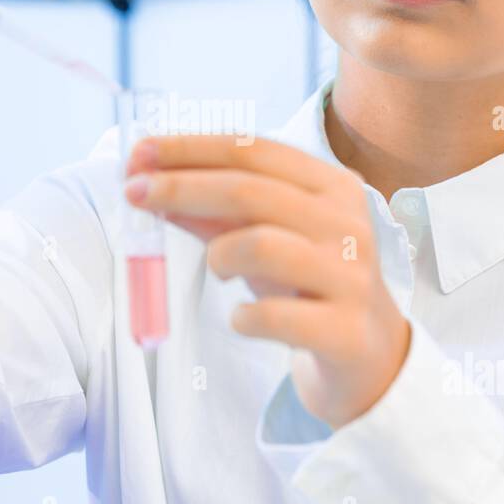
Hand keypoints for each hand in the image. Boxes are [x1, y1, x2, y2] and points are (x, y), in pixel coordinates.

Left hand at [124, 133, 411, 430]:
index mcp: (330, 186)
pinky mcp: (344, 331)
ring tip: (217, 269)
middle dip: (182, 187)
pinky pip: (274, 315)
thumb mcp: (264, 236)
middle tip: (134, 193)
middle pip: (250, 190)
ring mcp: (350, 276)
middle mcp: (346, 222)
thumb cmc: (307, 283)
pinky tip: (242, 319)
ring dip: (220, 255)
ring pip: (263, 244)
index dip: (191, 148)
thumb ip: (213, 211)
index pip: (253, 150)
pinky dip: (244, 317)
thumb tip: (148, 185)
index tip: (139, 152)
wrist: (369, 355)